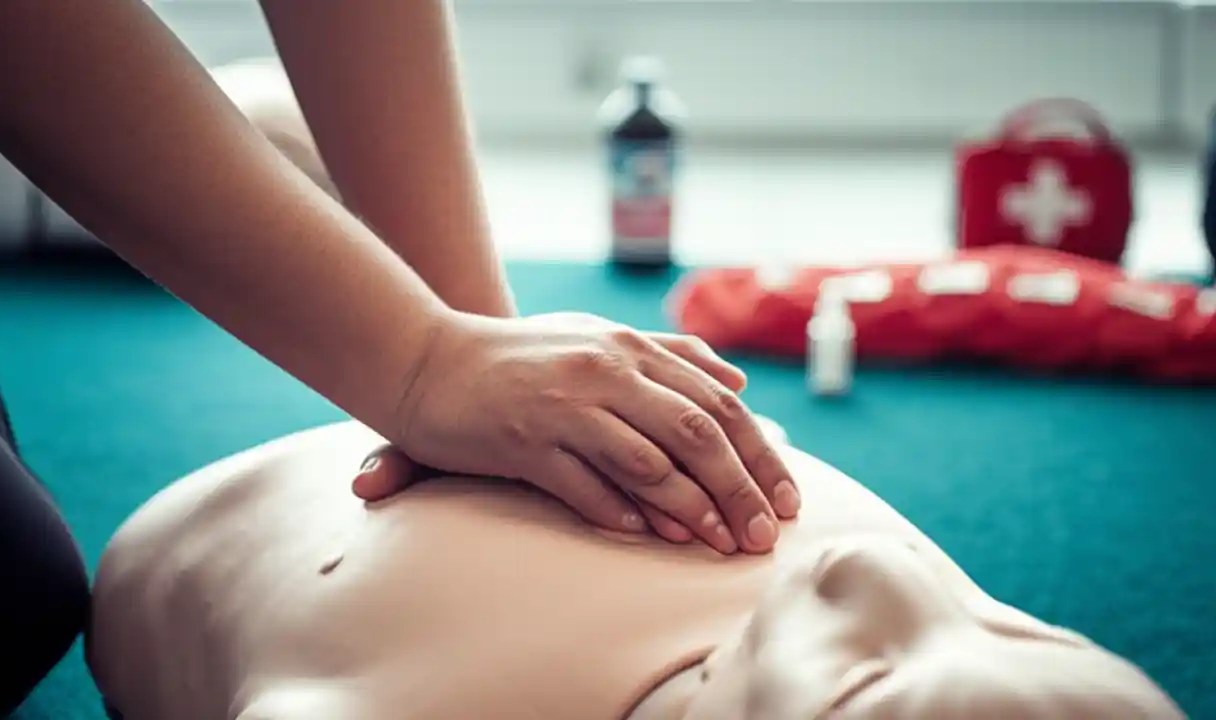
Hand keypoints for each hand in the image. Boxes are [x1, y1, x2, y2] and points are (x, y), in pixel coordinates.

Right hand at [359, 312, 799, 553]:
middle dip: (740, 489)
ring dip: (691, 511)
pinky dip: (620, 513)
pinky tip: (646, 538)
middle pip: (696, 434)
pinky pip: (584, 484)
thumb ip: (672, 356)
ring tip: (719, 546)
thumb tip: (739, 379)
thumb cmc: (524, 357)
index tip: (786, 500)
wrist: (428, 360)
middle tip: (762, 537)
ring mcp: (564, 405)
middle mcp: (605, 370)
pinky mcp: (524, 441)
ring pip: (648, 463)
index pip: (717, 404)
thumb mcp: (600, 339)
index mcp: (629, 348)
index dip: (761, 454)